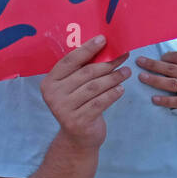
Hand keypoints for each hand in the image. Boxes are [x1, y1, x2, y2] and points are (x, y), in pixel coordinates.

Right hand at [40, 35, 128, 149]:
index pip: (69, 61)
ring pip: (94, 87)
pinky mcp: (77, 121)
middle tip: (123, 57)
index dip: (87, 49)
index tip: (104, 39)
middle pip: (85, 73)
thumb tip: (106, 46)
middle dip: (107, 64)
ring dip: (113, 78)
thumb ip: (83, 69)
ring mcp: (63, 109)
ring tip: (126, 72)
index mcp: (50, 81)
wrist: (78, 137)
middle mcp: (53, 94)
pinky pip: (99, 103)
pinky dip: (112, 94)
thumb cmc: (80, 105)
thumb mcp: (76, 87)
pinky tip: (121, 89)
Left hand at [136, 51, 176, 119]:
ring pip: (170, 83)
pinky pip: (176, 101)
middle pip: (170, 68)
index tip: (158, 58)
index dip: (166, 57)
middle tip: (139, 61)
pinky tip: (154, 99)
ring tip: (142, 77)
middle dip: (152, 64)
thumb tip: (174, 62)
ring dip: (154, 80)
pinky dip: (164, 100)